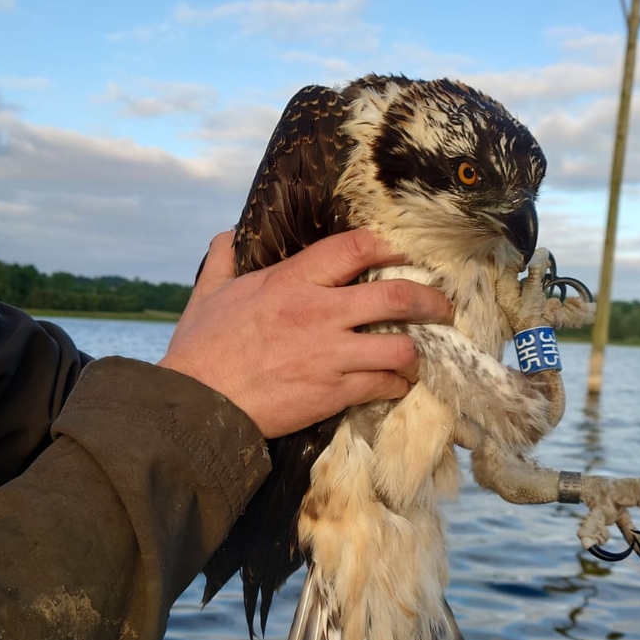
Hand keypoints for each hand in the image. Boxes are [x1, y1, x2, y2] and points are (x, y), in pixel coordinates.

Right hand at [157, 229, 452, 438]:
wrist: (198, 404)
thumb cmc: (201, 349)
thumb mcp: (208, 294)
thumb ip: (223, 260)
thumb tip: (227, 235)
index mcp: (291, 281)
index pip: (356, 248)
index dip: (391, 246)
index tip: (406, 253)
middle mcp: (318, 312)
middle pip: (397, 296)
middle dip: (430, 301)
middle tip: (442, 307)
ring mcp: (330, 355)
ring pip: (400, 346)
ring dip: (417, 351)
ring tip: (419, 354)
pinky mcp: (333, 393)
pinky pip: (384, 384)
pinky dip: (397, 384)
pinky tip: (396, 384)